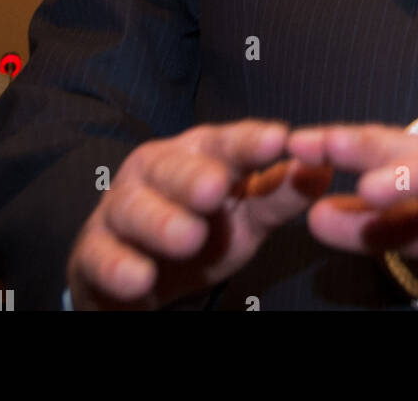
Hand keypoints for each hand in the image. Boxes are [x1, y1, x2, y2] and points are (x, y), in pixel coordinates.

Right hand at [66, 120, 332, 309]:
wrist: (136, 271)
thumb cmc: (201, 229)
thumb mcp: (248, 215)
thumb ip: (281, 193)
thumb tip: (323, 167)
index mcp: (199, 153)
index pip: (227, 143)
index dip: (251, 141)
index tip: (279, 139)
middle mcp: (157, 170)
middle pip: (174, 168)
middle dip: (194, 177)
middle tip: (217, 189)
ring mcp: (121, 207)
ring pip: (135, 208)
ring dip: (160, 222)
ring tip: (188, 237)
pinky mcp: (95, 250)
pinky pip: (102, 255)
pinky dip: (120, 267)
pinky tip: (139, 278)